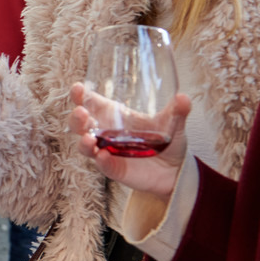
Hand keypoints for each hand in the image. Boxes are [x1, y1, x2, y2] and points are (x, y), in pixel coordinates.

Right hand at [70, 82, 188, 201]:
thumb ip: (177, 112)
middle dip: (76, 117)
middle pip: (80, 123)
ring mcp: (107, 151)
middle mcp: (105, 133)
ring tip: (88, 138)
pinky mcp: (113, 168)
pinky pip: (102, 165)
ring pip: (84, 145)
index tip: (77, 88)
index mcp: (114, 116)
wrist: (175, 171)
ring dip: (83, 141)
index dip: (80, 95)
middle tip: (81, 112)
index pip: (91, 102)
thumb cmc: (167, 143)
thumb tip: (183, 97)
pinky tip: (103, 156)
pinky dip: (100, 160)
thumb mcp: (172, 124)